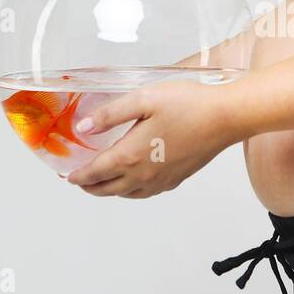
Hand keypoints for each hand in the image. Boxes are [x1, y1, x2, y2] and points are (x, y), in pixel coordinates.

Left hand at [65, 78, 237, 198]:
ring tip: (102, 183)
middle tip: (79, 181)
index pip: (96, 172)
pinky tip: (133, 183)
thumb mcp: (143, 99)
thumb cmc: (187, 104)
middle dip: (90, 187)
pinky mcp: (176, 179)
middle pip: (108, 189)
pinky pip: (146, 193)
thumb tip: (84, 127)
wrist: (225, 118)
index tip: (68, 176)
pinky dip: (131, 192)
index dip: (78, 175)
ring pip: (127, 194)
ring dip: (109, 191)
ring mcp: (161, 179)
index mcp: (130, 155)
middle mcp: (144, 174)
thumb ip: (110, 114)